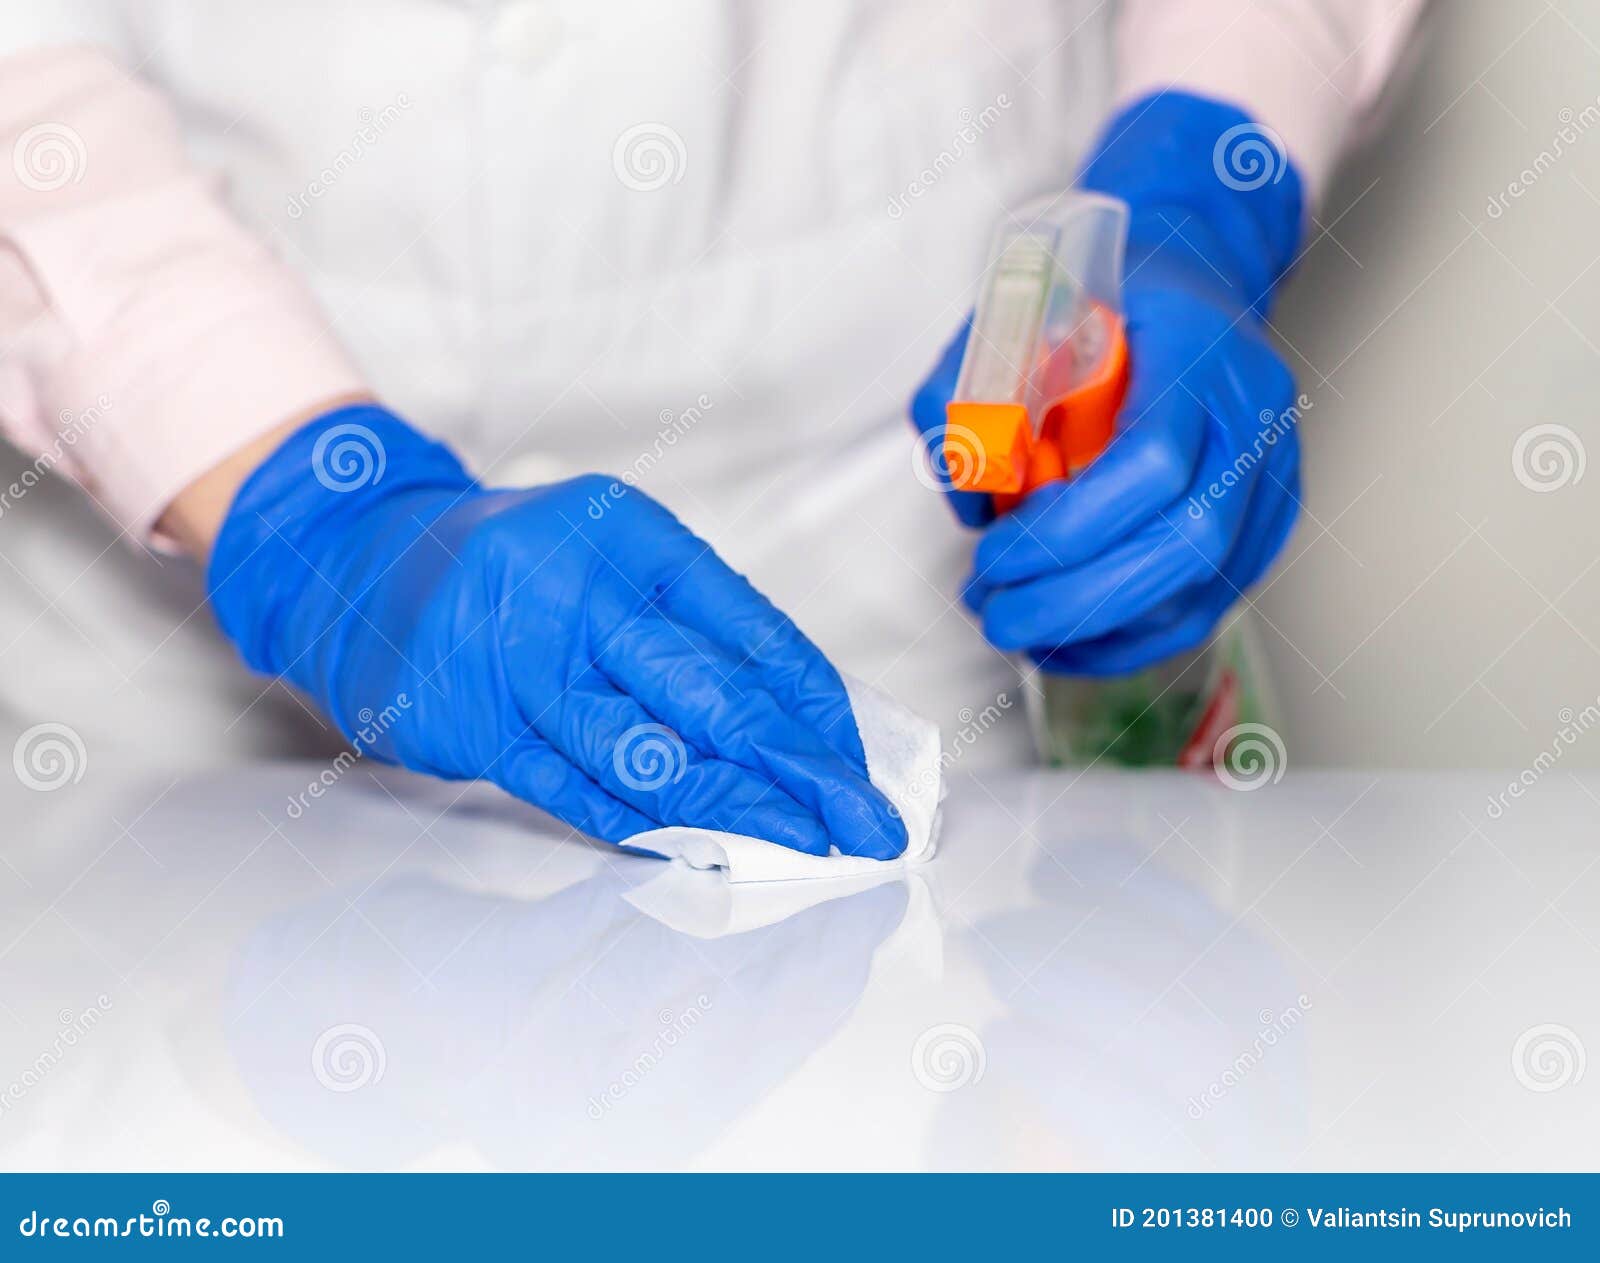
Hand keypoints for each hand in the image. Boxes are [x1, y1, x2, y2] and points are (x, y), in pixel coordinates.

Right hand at [208, 407, 906, 857]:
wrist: (356, 564)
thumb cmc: (511, 567)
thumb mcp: (603, 556)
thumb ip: (687, 625)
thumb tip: (802, 717)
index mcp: (623, 532)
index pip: (748, 626)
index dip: (814, 701)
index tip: (860, 757)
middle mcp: (570, 587)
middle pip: (711, 693)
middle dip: (803, 766)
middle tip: (868, 820)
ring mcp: (514, 658)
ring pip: (648, 752)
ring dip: (738, 808)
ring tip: (807, 842)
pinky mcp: (470, 724)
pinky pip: (575, 787)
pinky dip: (646, 823)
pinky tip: (709, 848)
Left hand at [913, 94, 1306, 673]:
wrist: (1193, 288)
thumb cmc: (1105, 299)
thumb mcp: (1021, 310)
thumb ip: (967, 387)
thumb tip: (961, 492)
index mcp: (1201, 350)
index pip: (1154, 461)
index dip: (1066, 528)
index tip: (991, 552)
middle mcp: (1254, 417)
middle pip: (1187, 541)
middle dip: (1076, 599)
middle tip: (991, 611)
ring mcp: (1274, 475)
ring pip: (1203, 588)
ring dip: (1096, 629)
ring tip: (1014, 624)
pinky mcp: (1268, 522)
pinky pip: (1206, 606)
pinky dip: (1128, 640)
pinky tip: (1064, 642)